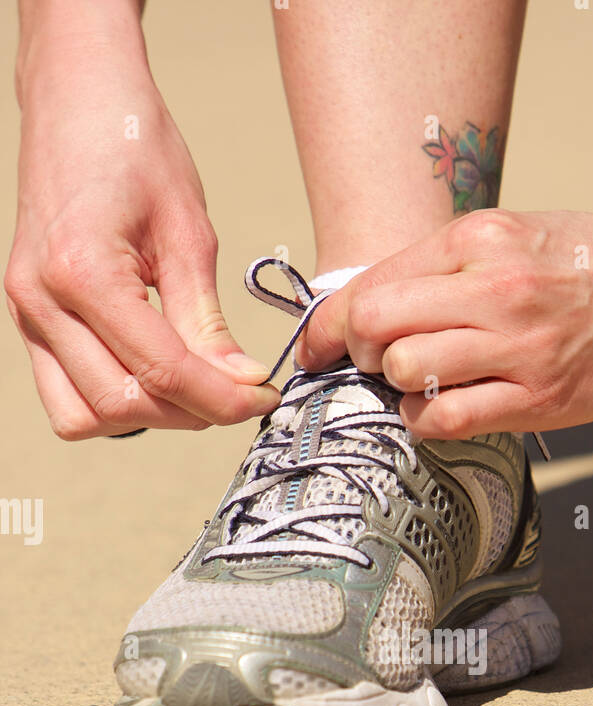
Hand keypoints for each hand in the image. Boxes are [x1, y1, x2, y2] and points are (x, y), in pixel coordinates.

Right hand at [5, 53, 278, 438]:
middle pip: (122, 404)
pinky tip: (153, 374)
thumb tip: (240, 382)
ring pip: (84, 415)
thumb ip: (208, 320)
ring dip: (146, 416)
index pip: (162, 370)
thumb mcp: (189, 233)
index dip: (222, 400)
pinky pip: (66, 394)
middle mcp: (41, 301)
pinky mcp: (28, 320)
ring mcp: (26, 314)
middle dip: (189, 412)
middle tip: (236, 394)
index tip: (263, 397)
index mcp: (82, 272)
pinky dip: (113, 399)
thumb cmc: (132, 146)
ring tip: (192, 387)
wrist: (77, 99)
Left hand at [297, 203, 592, 437]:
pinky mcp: (540, 396)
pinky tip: (444, 408)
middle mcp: (494, 287)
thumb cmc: (584, 263)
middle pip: (378, 327)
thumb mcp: (510, 237)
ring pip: (407, 371)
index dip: (329, 326)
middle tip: (383, 362)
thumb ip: (441, 269)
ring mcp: (518, 345)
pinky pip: (447, 417)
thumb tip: (365, 312)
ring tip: (425, 382)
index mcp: (477, 240)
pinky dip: (428, 419)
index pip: (371, 285)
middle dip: (363, 353)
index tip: (316, 348)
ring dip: (400, 386)